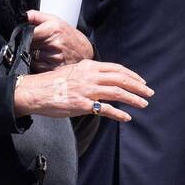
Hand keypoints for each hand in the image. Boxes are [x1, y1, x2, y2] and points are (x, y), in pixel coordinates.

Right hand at [13, 60, 153, 122]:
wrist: (35, 92)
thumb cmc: (52, 83)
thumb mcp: (73, 72)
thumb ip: (88, 74)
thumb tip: (102, 78)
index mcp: (89, 66)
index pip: (116, 69)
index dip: (132, 75)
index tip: (141, 82)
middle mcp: (90, 76)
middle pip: (121, 79)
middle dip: (138, 86)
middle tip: (149, 93)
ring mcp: (87, 90)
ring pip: (117, 92)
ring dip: (133, 99)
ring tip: (143, 104)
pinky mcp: (83, 105)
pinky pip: (105, 110)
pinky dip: (118, 114)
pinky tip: (127, 118)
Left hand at [26, 10, 93, 68]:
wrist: (86, 53)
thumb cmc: (69, 36)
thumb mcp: (55, 20)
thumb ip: (37, 16)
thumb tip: (23, 16)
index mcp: (53, 30)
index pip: (28, 34)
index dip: (24, 35)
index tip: (27, 36)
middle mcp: (54, 44)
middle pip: (29, 46)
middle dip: (29, 45)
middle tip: (38, 44)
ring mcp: (55, 58)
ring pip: (31, 57)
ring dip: (33, 55)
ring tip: (44, 52)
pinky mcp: (54, 69)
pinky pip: (37, 67)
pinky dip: (38, 64)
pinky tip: (46, 60)